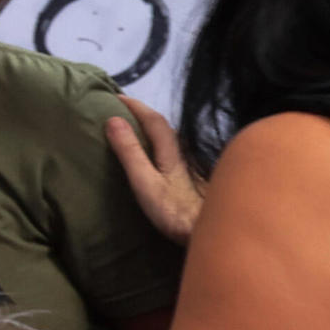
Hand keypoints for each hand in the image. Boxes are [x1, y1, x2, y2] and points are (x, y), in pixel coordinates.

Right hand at [110, 100, 206, 242]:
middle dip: (143, 115)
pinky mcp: (198, 180)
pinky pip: (176, 153)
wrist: (215, 232)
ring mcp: (194, 166)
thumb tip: (113, 120)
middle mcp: (185, 152)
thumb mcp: (146, 182)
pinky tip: (158, 158)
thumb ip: (130, 152)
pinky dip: (162, 146)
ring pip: (172, 140)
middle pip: (164, 127)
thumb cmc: (176, 211)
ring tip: (136, 133)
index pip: (152, 118)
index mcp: (171, 149)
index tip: (114, 96)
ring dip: (153, 131)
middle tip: (122, 112)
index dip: (134, 105)